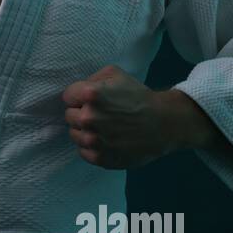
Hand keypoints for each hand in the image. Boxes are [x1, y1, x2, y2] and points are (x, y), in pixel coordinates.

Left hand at [61, 65, 177, 168]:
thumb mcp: (115, 74)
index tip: (90, 100)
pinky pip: (83, 152)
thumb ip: (92, 79)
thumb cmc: (139, 97)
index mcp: (90, 95)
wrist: (164, 124)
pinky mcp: (100, 158)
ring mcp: (94, 140)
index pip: (68, 96)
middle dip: (81, 113)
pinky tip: (105, 140)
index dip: (79, 97)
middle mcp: (89, 118)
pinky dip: (91, 147)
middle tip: (99, 114)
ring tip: (103, 128)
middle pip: (69, 116)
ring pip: (74, 135)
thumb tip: (79, 90)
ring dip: (85, 131)